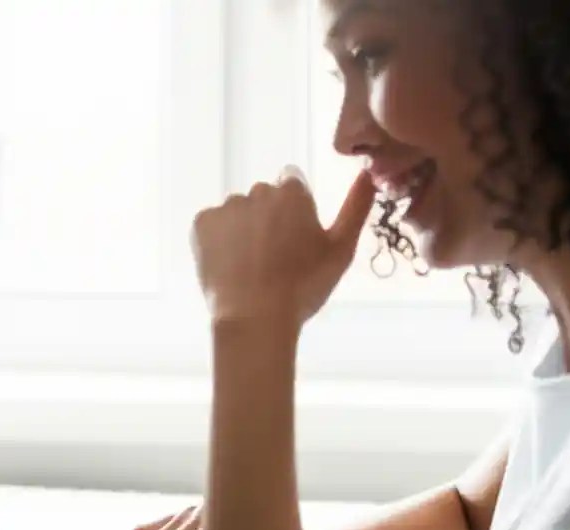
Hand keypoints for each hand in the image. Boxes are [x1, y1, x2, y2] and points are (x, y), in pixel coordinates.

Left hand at [190, 167, 374, 328]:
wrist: (255, 316)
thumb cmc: (304, 286)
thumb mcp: (342, 249)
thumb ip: (356, 207)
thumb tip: (368, 174)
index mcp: (292, 192)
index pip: (292, 183)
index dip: (293, 210)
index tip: (294, 238)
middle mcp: (258, 191)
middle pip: (264, 197)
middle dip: (268, 218)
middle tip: (273, 257)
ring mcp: (226, 206)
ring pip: (237, 212)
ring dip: (243, 229)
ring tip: (250, 266)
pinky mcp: (201, 224)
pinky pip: (211, 225)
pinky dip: (217, 240)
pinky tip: (229, 266)